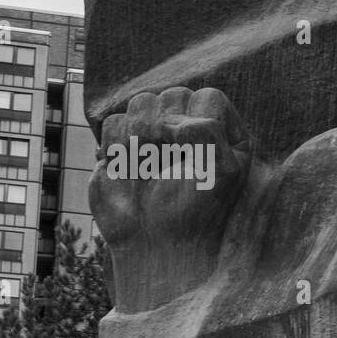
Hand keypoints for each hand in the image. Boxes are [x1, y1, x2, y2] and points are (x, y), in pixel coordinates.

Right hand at [90, 87, 251, 309]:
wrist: (156, 243)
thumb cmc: (196, 211)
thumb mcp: (221, 172)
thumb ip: (209, 132)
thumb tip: (168, 120)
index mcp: (224, 131)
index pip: (208, 97)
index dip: (196, 124)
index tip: (194, 158)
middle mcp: (190, 125)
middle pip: (172, 94)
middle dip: (168, 133)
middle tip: (169, 169)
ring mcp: (155, 132)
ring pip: (140, 102)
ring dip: (142, 140)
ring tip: (149, 171)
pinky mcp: (122, 142)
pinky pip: (112, 122)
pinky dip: (119, 149)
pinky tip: (130, 172)